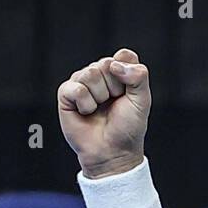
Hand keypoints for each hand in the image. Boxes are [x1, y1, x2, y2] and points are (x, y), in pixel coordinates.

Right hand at [57, 47, 150, 178]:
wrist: (113, 151)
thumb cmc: (127, 127)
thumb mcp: (142, 100)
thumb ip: (139, 76)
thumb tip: (114, 64)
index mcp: (118, 71)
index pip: (123, 56)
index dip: (128, 76)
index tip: (128, 94)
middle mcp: (98, 73)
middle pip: (105, 64)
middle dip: (114, 88)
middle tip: (112, 104)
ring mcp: (81, 82)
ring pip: (90, 74)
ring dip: (99, 97)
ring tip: (99, 109)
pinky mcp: (66, 94)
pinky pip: (76, 88)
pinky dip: (85, 104)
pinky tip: (86, 112)